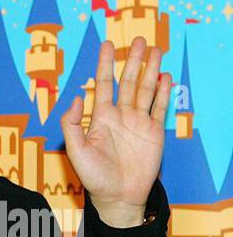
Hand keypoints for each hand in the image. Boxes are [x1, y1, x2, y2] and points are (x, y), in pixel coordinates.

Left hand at [62, 36, 171, 227]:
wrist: (118, 197)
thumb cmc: (94, 177)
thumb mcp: (76, 151)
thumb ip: (72, 124)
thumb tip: (75, 97)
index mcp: (100, 118)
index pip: (103, 85)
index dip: (104, 65)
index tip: (106, 45)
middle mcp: (120, 116)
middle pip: (127, 81)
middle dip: (132, 61)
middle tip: (138, 39)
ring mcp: (138, 123)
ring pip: (145, 89)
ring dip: (150, 70)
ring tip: (155, 50)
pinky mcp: (154, 132)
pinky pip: (159, 107)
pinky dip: (163, 91)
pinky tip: (164, 76)